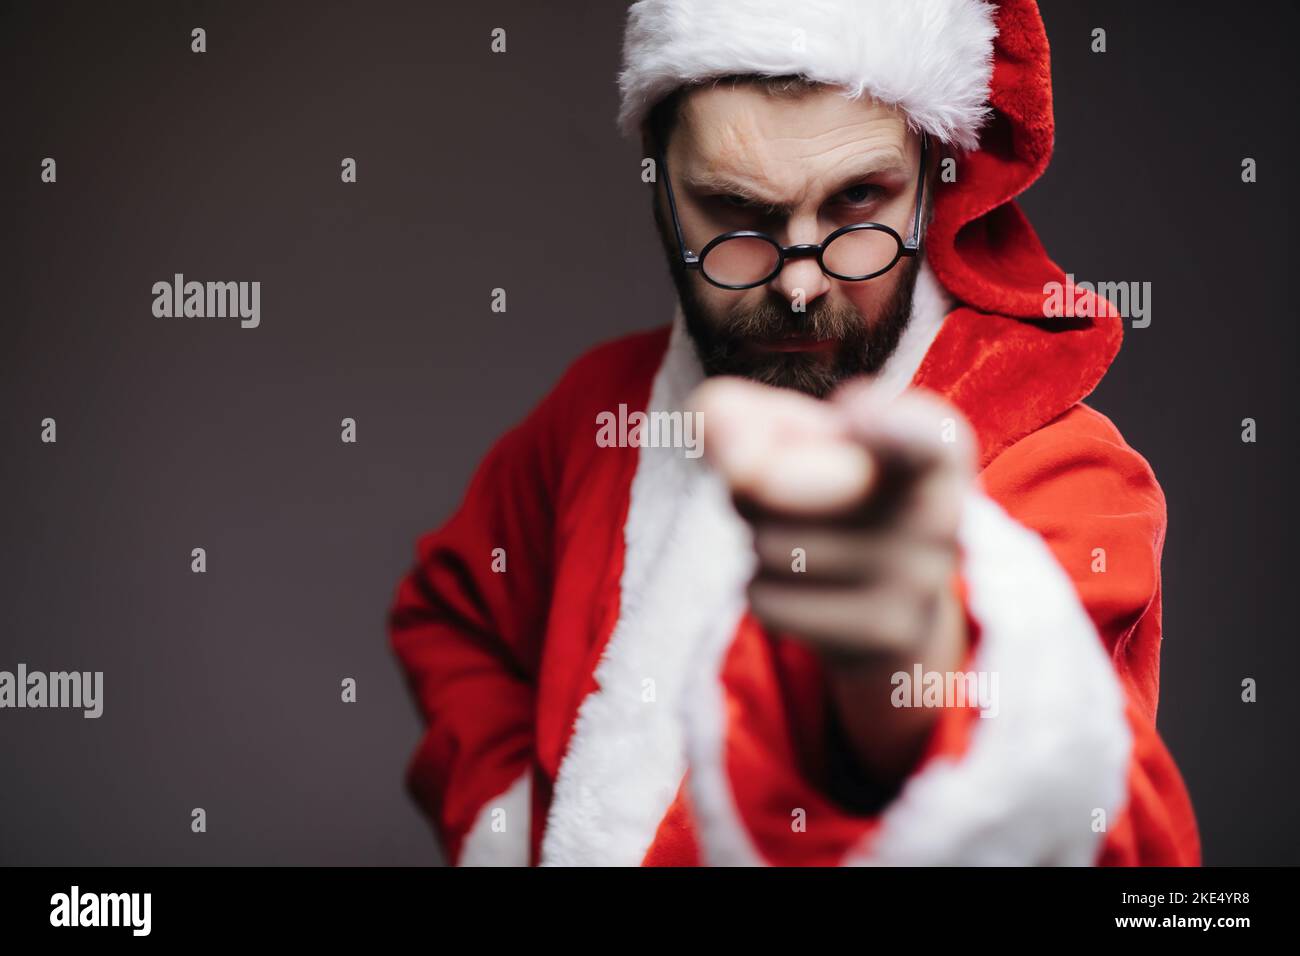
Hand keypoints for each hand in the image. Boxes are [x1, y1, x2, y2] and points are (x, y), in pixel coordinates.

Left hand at [691, 375, 976, 782]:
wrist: (890, 602)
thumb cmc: (831, 491)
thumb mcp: (792, 439)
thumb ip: (741, 418)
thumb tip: (716, 430)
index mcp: (931, 446)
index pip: (921, 436)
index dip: (885, 423)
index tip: (853, 410)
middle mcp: (940, 510)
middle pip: (777, 484)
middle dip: (751, 487)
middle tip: (777, 487)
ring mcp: (918, 580)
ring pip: (771, 547)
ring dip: (759, 541)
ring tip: (802, 540)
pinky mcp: (886, 633)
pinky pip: (771, 601)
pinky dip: (764, 590)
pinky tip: (805, 587)